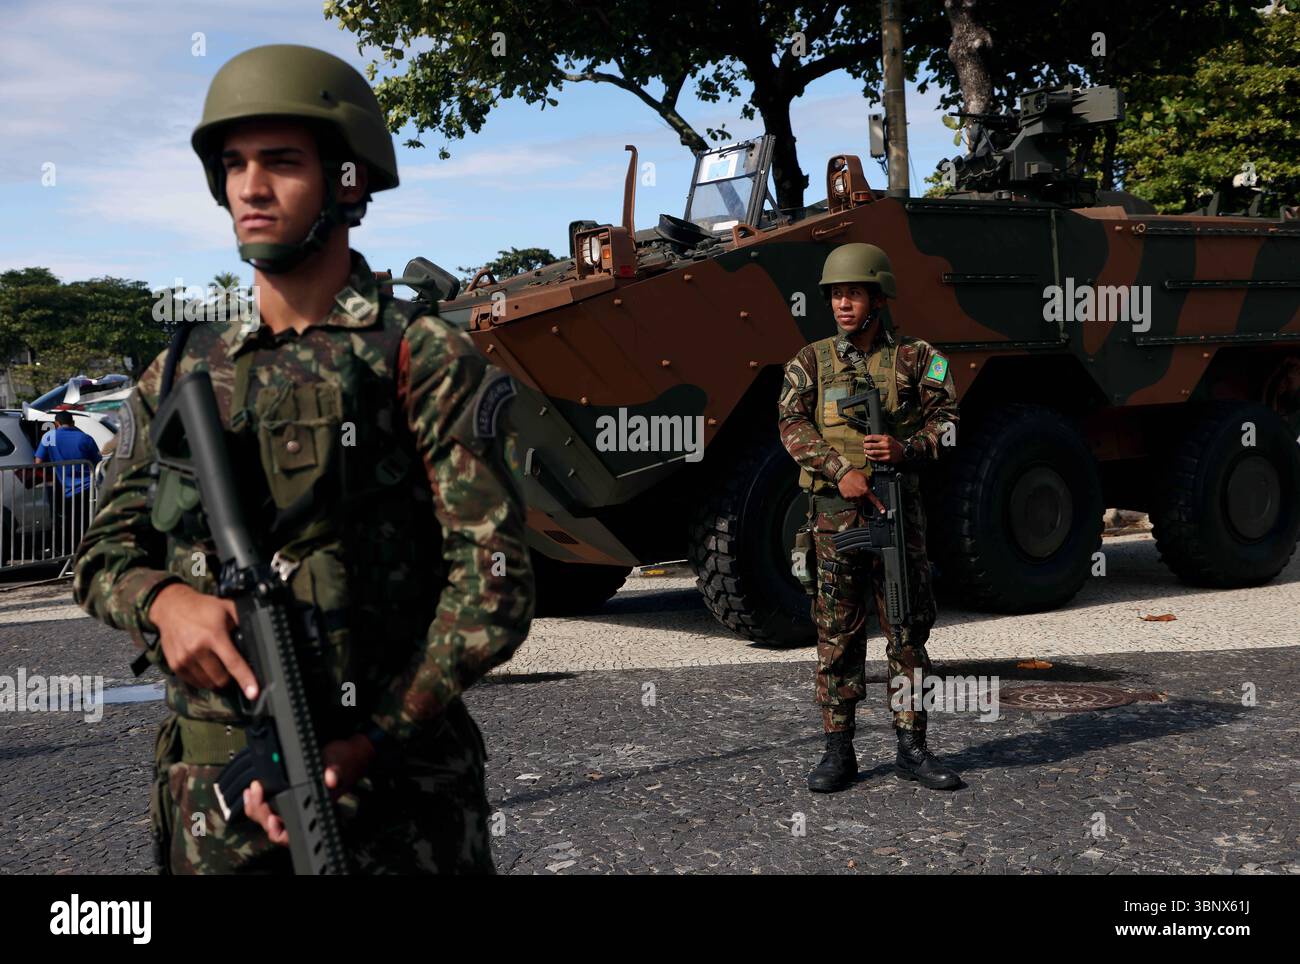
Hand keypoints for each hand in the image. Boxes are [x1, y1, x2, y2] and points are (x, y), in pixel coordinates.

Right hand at [149, 582, 257, 697]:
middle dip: (230, 678)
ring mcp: (184, 659)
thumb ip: (243, 621)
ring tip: (217, 665)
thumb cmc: (202, 608)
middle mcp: (197, 649)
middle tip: (231, 668)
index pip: (233, 663)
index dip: (245, 679)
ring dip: (215, 680)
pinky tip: (205, 666)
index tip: (253, 693)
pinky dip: (202, 679)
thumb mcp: (227, 608)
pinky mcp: (174, 665)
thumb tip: (260, 635)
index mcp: (214, 636)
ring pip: (207, 683)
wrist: (171, 607)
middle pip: (220, 679)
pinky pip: (193, 682)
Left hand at [243, 735, 374, 846]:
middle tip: (256, 794)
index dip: (280, 831)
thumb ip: (335, 770)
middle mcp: (304, 809)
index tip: (272, 817)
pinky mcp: (288, 794)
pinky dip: (257, 800)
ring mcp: (295, 803)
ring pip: (269, 818)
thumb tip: (331, 778)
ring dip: (256, 808)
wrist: (347, 754)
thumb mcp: (340, 763)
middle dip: (261, 813)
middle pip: (275, 827)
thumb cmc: (345, 762)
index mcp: (315, 808)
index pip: (295, 832)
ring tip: (252, 792)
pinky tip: (254, 791)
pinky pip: (269, 806)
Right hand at [836, 468, 885, 514]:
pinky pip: (849, 499)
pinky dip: (850, 496)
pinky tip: (849, 490)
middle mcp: (859, 495)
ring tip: (853, 490)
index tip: (882, 511)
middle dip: (863, 499)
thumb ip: (868, 484)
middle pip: (863, 502)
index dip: (879, 506)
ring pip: (856, 501)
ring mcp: (852, 497)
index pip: (874, 500)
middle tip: (860, 493)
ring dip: (856, 498)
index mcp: (865, 490)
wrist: (843, 474)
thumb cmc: (853, 474)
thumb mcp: (865, 477)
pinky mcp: (846, 497)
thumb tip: (869, 488)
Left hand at [863, 434, 903, 463]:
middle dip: (865, 445)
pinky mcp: (886, 458)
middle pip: (871, 445)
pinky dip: (870, 457)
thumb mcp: (890, 438)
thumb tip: (872, 436)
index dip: (867, 438)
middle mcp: (885, 445)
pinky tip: (868, 456)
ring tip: (865, 451)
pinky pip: (875, 458)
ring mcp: (886, 452)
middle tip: (864, 445)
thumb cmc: (895, 445)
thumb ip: (882, 436)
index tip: (865, 439)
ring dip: (867, 452)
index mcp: (886, 439)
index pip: (873, 437)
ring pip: (872, 452)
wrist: (903, 453)